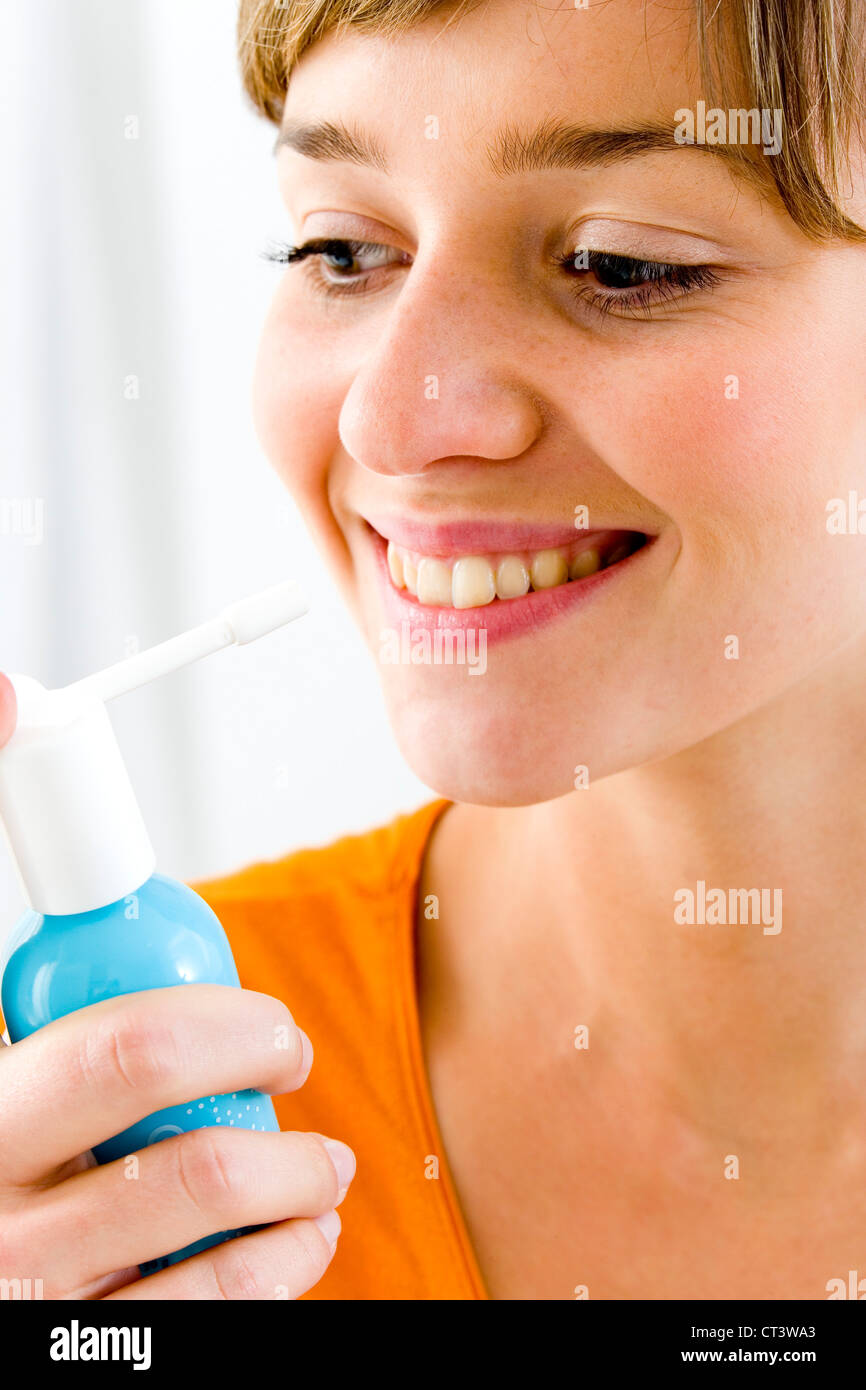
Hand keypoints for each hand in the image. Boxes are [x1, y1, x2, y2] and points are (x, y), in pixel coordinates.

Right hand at [0, 676, 354, 1298]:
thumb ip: (39, 892)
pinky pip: (216, 1315)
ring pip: (210, 1227)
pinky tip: (296, 1243)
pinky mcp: (88, 1365)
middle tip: (292, 1063)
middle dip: (260, 1084)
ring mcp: (43, 1306)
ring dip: (295, 1182)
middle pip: (173, 1140)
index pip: (112, 1049)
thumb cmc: (9, 1128)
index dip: (220, 1026)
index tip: (272, 1025)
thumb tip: (13, 693)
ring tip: (321, 1165)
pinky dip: (283, 1269)